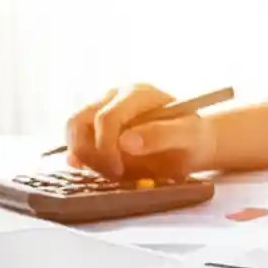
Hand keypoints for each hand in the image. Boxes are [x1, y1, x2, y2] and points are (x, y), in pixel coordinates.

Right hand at [64, 84, 215, 178]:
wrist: (193, 141)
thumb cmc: (193, 137)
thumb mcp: (188, 136)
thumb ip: (161, 135)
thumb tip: (125, 142)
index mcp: (137, 93)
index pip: (105, 118)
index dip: (106, 148)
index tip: (118, 172)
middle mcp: (114, 95)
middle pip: (79, 120)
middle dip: (89, 153)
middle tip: (110, 175)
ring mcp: (103, 107)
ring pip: (73, 128)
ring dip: (82, 155)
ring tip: (107, 172)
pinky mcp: (96, 123)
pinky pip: (76, 138)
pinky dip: (80, 156)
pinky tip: (96, 169)